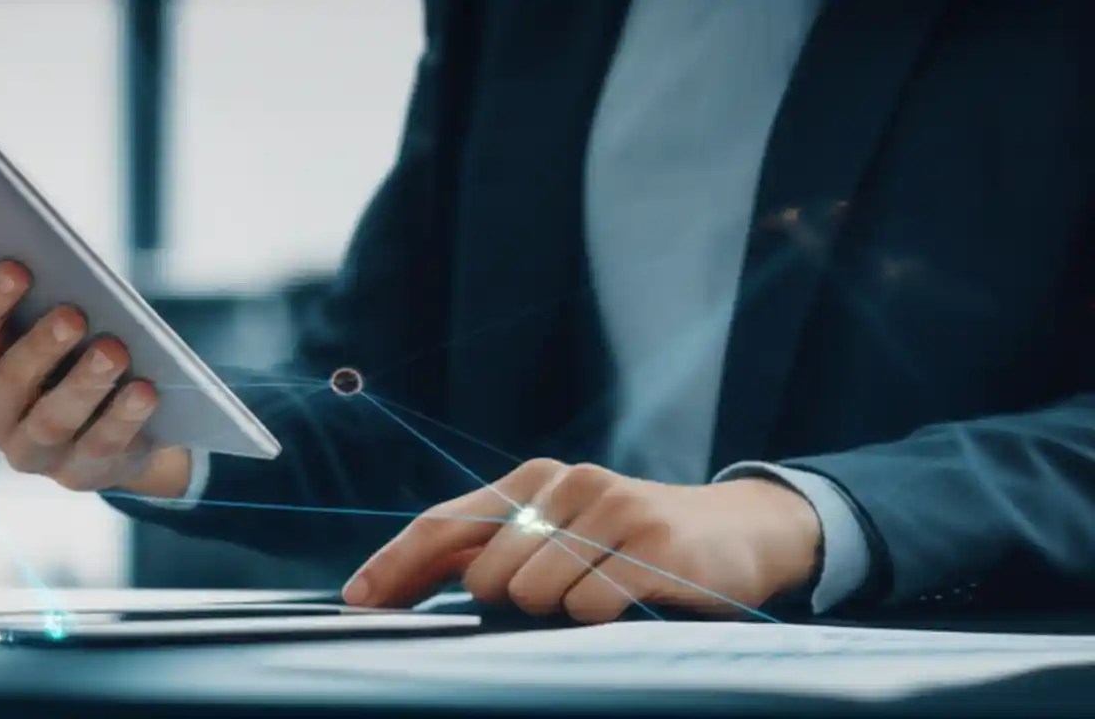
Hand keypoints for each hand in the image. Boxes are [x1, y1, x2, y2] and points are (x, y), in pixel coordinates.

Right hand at [0, 232, 190, 497]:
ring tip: (116, 350)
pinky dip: (124, 418)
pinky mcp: (85, 473)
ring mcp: (39, 454)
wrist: (113, 430)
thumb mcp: (18, 330)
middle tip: (74, 314)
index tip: (17, 268)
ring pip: (53, 422)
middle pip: (8, 386)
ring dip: (84, 383)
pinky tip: (146, 390)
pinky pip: (102, 447)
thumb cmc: (58, 364)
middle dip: (39, 347)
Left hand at [343, 459, 820, 622]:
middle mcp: (567, 483)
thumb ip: (495, 548)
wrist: (738, 532)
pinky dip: (600, 616)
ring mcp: (612, 508)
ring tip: (601, 589)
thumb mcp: (563, 531)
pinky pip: (587, 605)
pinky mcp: (653, 544)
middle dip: (502, 602)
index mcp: (534, 479)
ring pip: (530, 593)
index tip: (357, 602)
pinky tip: (632, 597)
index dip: (395, 564)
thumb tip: (411, 584)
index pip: (444, 523)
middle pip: (484, 572)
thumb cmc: (631, 542)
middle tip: (556, 593)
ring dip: (556, 610)